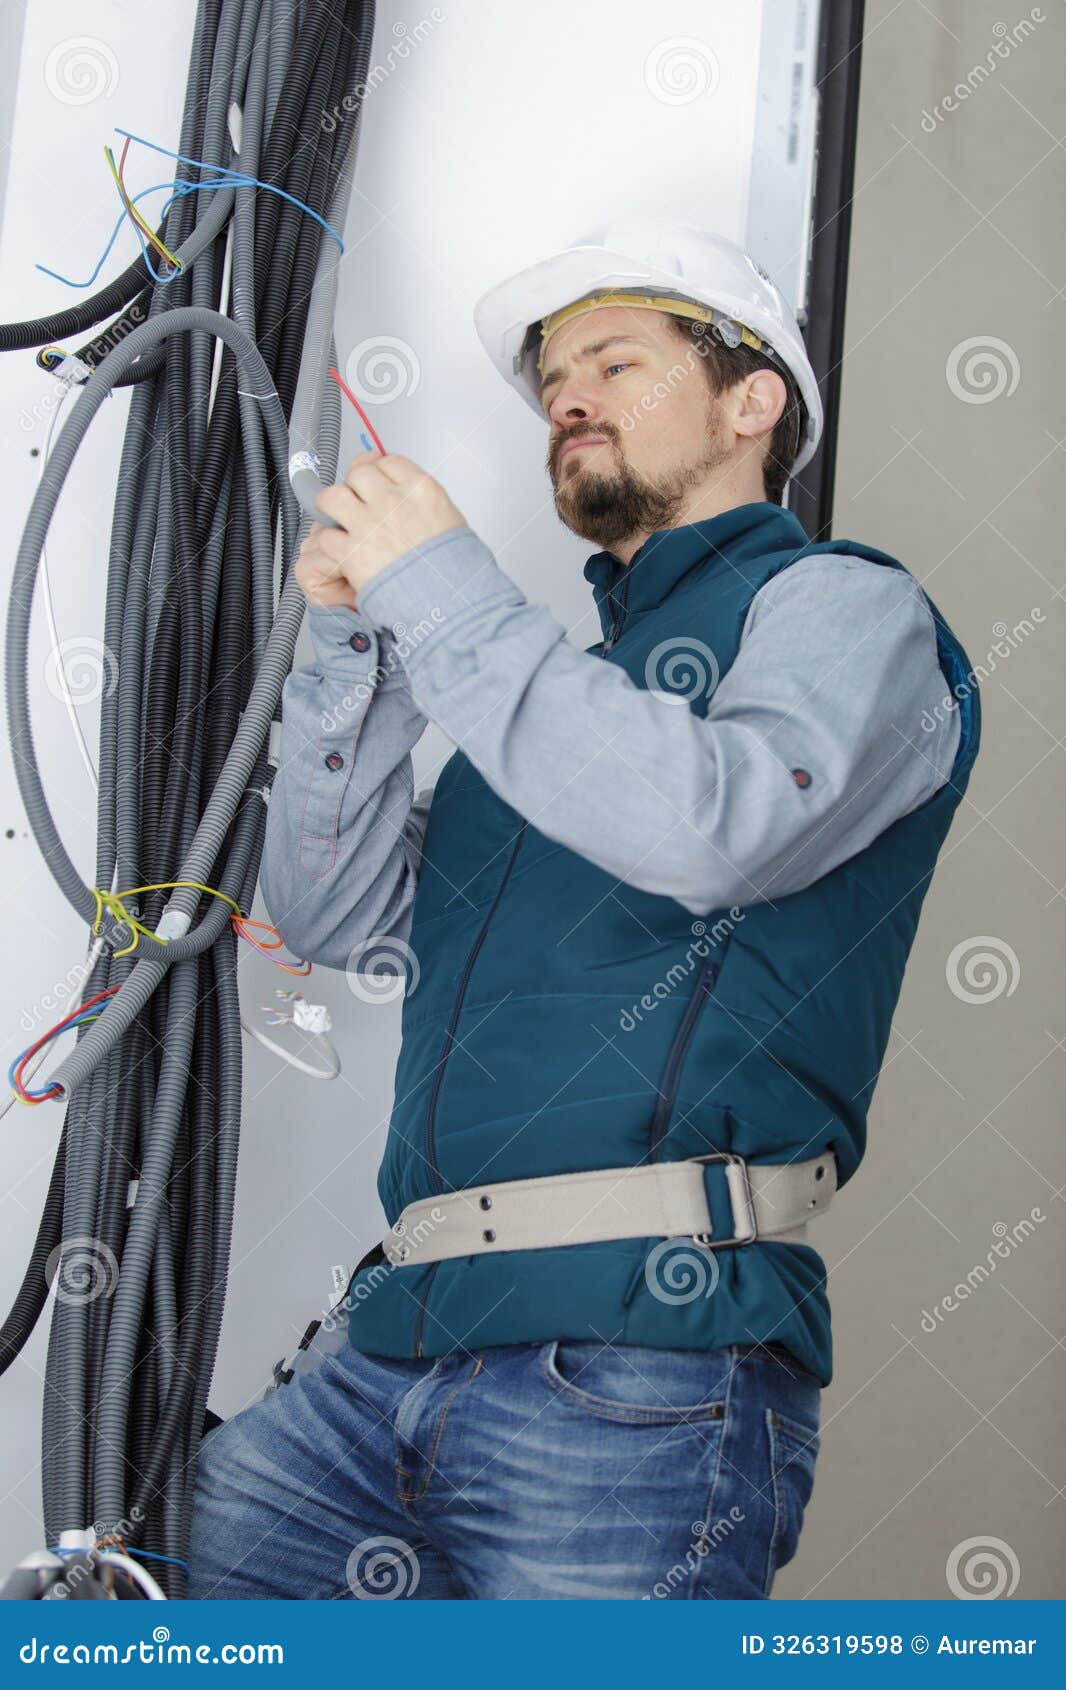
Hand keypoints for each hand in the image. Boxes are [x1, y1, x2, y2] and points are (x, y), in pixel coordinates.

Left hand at [294, 451, 466, 609]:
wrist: (449, 603)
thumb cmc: (456, 571)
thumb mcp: (452, 522)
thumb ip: (425, 503)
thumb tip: (410, 498)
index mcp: (420, 490)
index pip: (388, 462)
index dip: (379, 472)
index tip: (377, 482)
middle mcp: (392, 501)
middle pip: (358, 474)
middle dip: (355, 487)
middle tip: (358, 502)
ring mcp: (369, 525)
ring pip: (333, 496)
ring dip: (332, 507)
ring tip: (336, 518)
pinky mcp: (352, 552)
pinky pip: (327, 536)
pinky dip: (332, 543)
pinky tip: (342, 550)